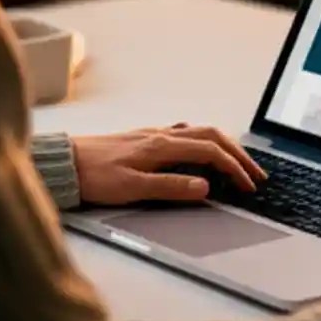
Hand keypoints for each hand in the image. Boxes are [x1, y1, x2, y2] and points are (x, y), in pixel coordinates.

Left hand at [71, 123, 266, 204]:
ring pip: (201, 132)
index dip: (234, 169)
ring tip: (238, 162)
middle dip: (239, 154)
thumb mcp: (133, 188)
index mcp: (163, 146)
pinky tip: (201, 150)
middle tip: (256, 173)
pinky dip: (204, 141)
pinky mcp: (145, 138)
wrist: (64, 163)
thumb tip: (205, 187)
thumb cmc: (94, 176)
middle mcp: (162, 135)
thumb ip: (171, 187)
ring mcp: (154, 134)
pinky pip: (185, 133)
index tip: (248, 186)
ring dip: (224, 146)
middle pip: (213, 137)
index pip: (211, 152)